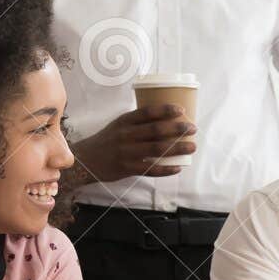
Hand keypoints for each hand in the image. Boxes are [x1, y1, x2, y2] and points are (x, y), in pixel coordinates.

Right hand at [68, 104, 195, 184]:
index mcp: (124, 122)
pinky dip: (166, 169)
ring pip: (157, 149)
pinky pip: (151, 169)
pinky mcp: (128, 168)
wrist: (86, 160)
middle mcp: (126, 135)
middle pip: (156, 130)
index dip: (165, 110)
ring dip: (177, 148)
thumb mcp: (118, 125)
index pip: (147, 112)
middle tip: (192, 128)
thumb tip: (166, 117)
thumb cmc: (107, 140)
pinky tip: (178, 167)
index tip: (181, 109)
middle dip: (177, 129)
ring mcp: (127, 153)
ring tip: (192, 146)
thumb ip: (138, 122)